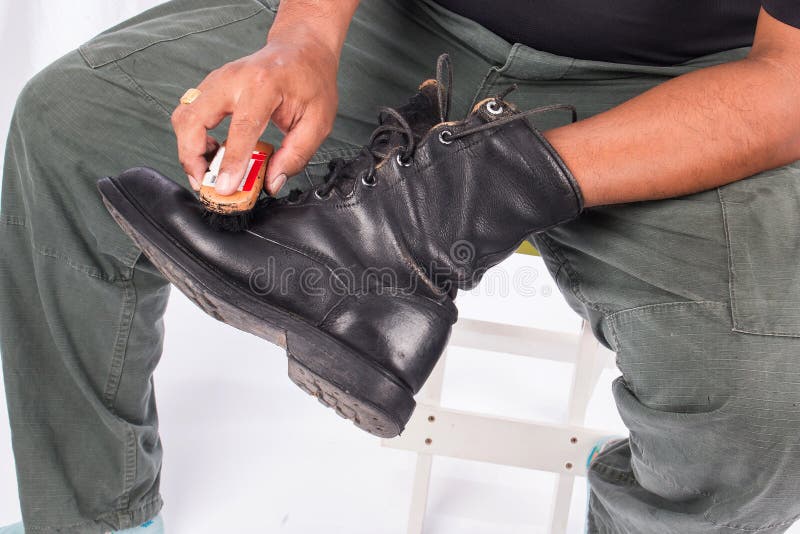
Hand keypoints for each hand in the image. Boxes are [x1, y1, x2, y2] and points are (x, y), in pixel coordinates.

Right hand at [171, 36, 338, 194]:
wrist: (301, 49)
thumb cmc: (311, 82)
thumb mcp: (318, 122)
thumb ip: (296, 155)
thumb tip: (271, 183)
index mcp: (264, 85)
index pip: (241, 128)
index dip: (230, 161)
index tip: (225, 188)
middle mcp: (233, 79)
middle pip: (193, 119)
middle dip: (192, 157)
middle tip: (205, 184)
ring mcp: (217, 80)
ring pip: (184, 116)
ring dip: (189, 149)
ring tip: (208, 171)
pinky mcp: (210, 86)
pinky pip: (189, 114)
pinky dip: (193, 138)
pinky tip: (213, 152)